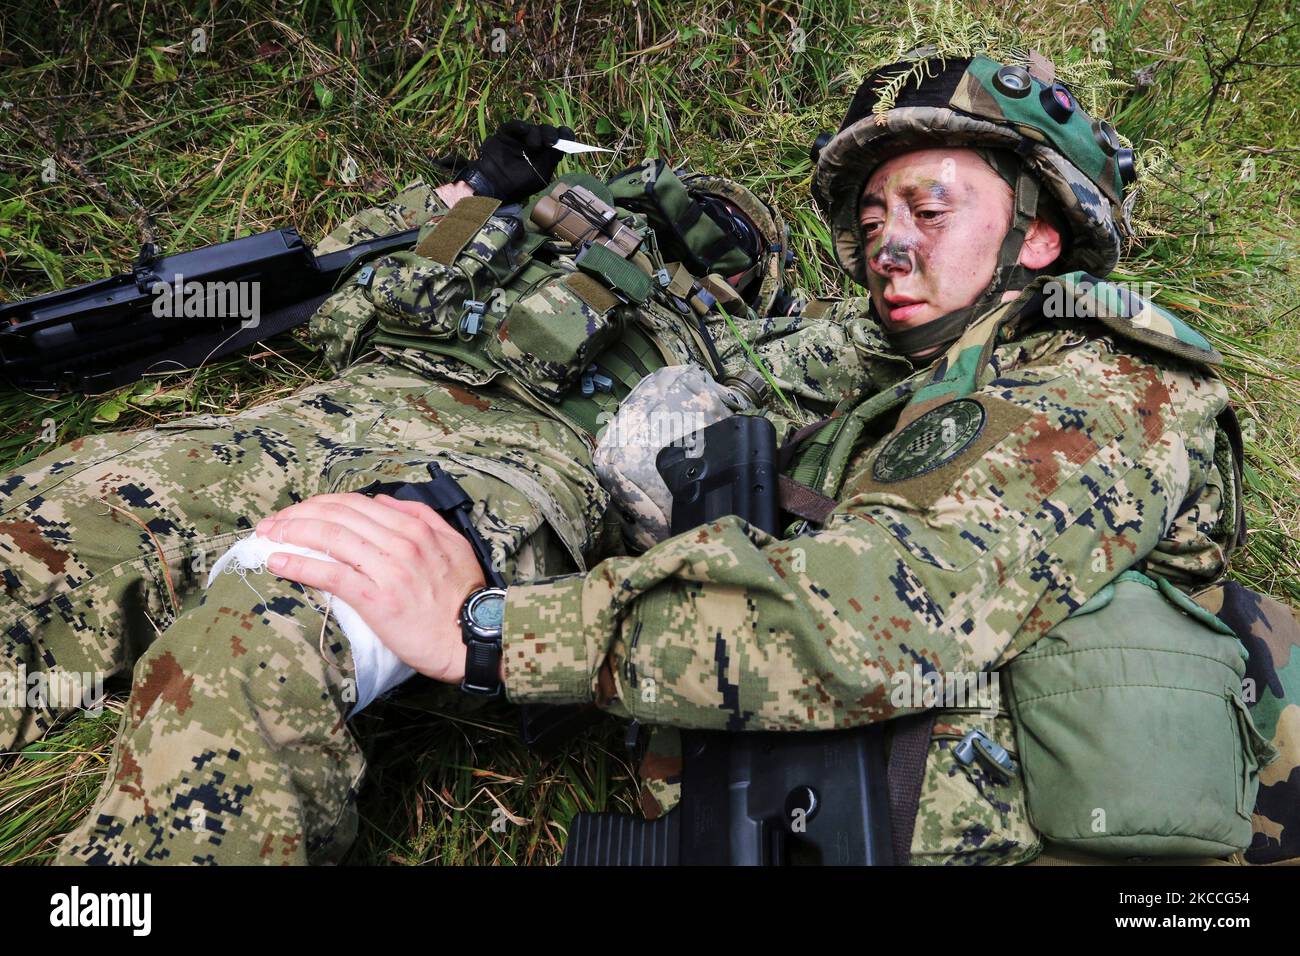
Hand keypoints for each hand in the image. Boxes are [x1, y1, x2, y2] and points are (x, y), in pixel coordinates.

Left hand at [255, 493, 486, 683]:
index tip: (298, 511)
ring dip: (292, 533)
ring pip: (330, 538)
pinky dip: (301, 564)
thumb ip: (421, 517)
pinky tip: (278, 562)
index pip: (356, 504)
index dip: (320, 504)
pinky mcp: (376, 599)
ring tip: (267, 537)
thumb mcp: (453, 544)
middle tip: (272, 523)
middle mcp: (400, 542)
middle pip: (337, 516)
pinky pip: (331, 574)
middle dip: (298, 514)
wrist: (471, 637)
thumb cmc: (462, 595)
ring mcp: (388, 570)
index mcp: (415, 528)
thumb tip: (383, 503)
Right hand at [469, 119, 573, 201]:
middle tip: (550, 142)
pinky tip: (523, 129)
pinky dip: (518, 126)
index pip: (559, 139)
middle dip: (551, 134)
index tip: (568, 136)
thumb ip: (552, 158)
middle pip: (546, 130)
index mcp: (545, 153)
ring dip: (535, 134)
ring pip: (531, 128)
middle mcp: (534, 143)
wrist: (494, 186)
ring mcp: (520, 138)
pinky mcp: (505, 134)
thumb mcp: (541, 174)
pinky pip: (513, 126)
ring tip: (533, 145)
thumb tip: (562, 144)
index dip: (565, 135)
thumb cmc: (519, 184)